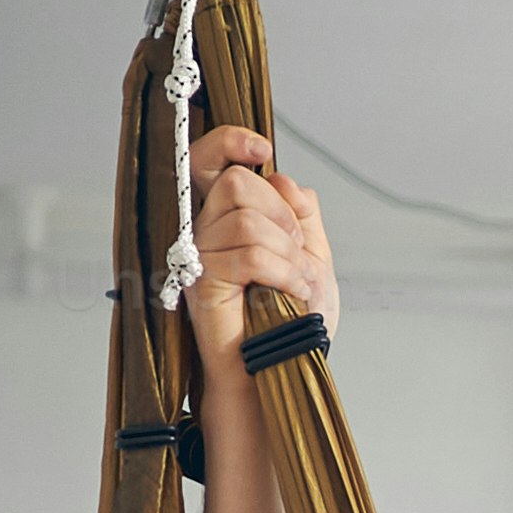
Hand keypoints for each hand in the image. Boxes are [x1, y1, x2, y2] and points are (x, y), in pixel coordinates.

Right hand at [184, 126, 334, 339]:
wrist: (283, 370)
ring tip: (299, 284)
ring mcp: (199, 253)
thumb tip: (282, 177)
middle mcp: (204, 228)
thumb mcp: (313, 259)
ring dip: (289, 253)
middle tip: (296, 256)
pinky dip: (286, 272)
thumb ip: (303, 215)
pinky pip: (250, 254)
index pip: (210, 159)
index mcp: (227, 216)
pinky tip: (292, 293)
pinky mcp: (202, 280)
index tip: (261, 148)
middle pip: (237, 183)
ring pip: (246, 219)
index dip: (230, 142)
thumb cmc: (291, 322)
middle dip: (283, 218)